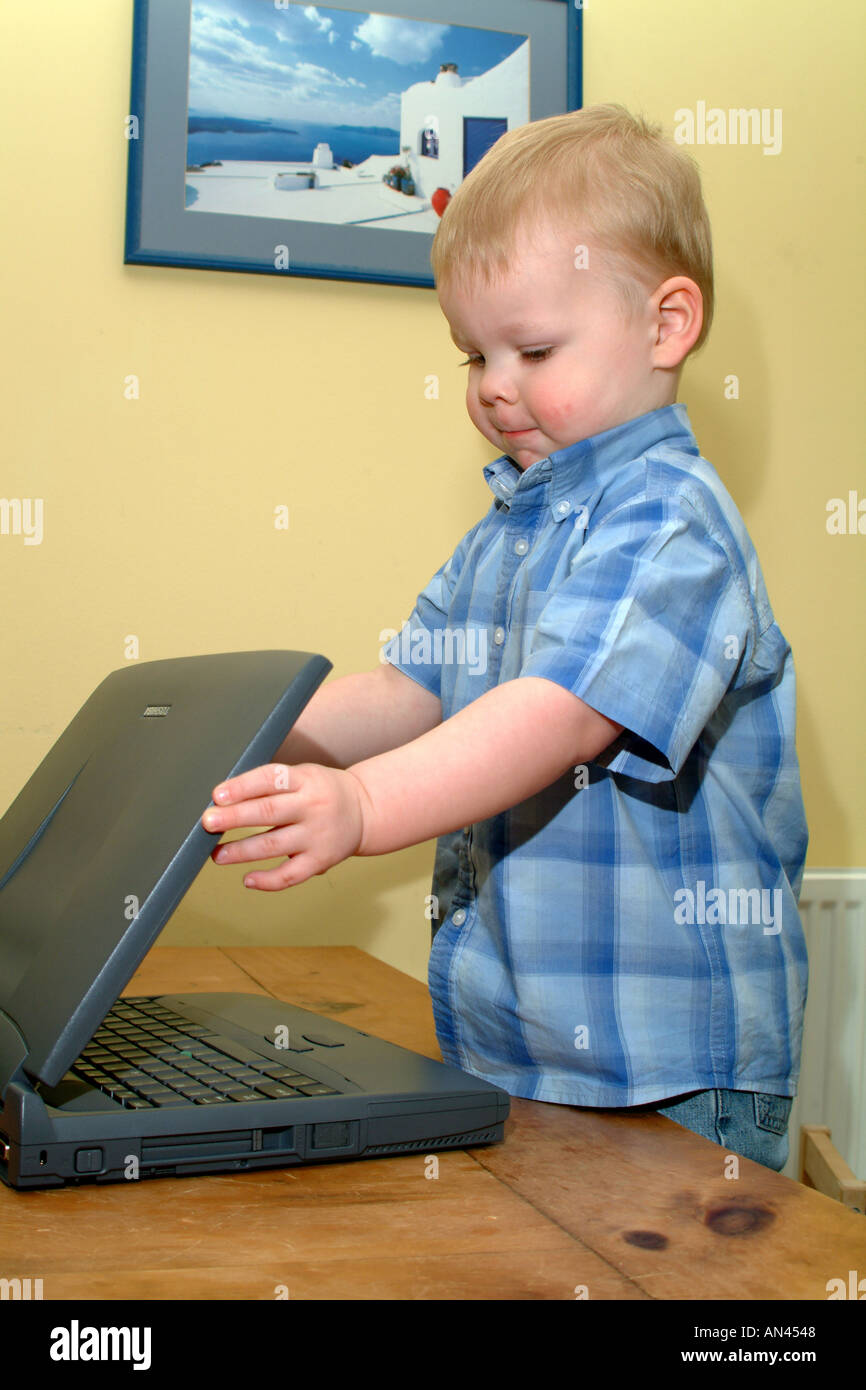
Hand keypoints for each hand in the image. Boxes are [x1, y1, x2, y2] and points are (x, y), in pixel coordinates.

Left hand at [201, 763, 369, 890]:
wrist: (365, 810)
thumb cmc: (322, 791)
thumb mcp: (303, 776)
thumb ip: (270, 786)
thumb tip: (224, 802)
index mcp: (306, 780)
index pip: (271, 779)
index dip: (243, 787)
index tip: (218, 795)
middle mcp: (312, 806)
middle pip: (269, 812)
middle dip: (234, 818)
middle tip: (208, 823)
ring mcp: (317, 836)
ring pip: (274, 845)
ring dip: (242, 851)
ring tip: (217, 855)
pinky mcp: (320, 861)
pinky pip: (291, 875)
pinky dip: (268, 880)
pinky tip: (248, 879)